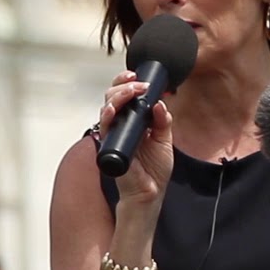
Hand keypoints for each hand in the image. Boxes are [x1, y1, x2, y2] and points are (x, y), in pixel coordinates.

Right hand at [99, 70, 174, 206]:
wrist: (149, 193)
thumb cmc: (153, 170)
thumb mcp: (164, 140)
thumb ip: (163, 121)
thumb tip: (160, 103)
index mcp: (132, 121)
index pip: (125, 95)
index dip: (128, 82)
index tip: (139, 76)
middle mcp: (120, 125)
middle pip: (113, 96)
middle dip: (124, 85)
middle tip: (139, 84)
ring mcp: (113, 134)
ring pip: (107, 107)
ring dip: (119, 95)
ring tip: (132, 91)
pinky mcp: (110, 145)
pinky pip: (105, 127)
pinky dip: (108, 116)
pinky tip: (113, 109)